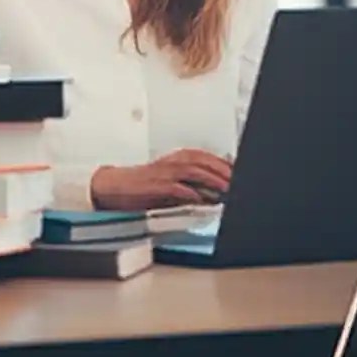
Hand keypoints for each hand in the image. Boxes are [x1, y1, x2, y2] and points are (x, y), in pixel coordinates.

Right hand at [89, 148, 231, 210]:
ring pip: (195, 171)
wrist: (116, 186)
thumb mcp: (173, 181)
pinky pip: (178, 188)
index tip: (240, 173)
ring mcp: (166, 173)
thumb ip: (194, 184)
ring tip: (226, 189)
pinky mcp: (157, 185)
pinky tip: (201, 198)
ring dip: (212, 180)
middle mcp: (175, 162)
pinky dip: (191, 192)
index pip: (208, 157)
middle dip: (223, 172)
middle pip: (205, 162)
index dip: (225, 165)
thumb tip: (217, 193)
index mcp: (180, 158)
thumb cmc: (145, 184)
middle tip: (238, 182)